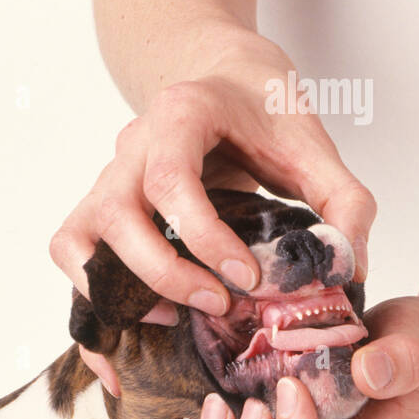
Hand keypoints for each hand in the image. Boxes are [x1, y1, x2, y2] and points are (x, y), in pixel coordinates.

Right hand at [50, 28, 375, 393]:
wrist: (223, 80)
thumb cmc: (262, 111)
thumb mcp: (312, 143)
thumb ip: (343, 200)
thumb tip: (348, 269)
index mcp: (179, 116)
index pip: (170, 180)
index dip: (203, 238)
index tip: (246, 277)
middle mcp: (129, 148)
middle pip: (118, 217)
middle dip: (166, 275)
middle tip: (218, 306)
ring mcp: (105, 181)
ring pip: (79, 241)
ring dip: (119, 291)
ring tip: (171, 321)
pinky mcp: (98, 213)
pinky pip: (70, 256)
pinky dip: (89, 300)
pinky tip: (130, 338)